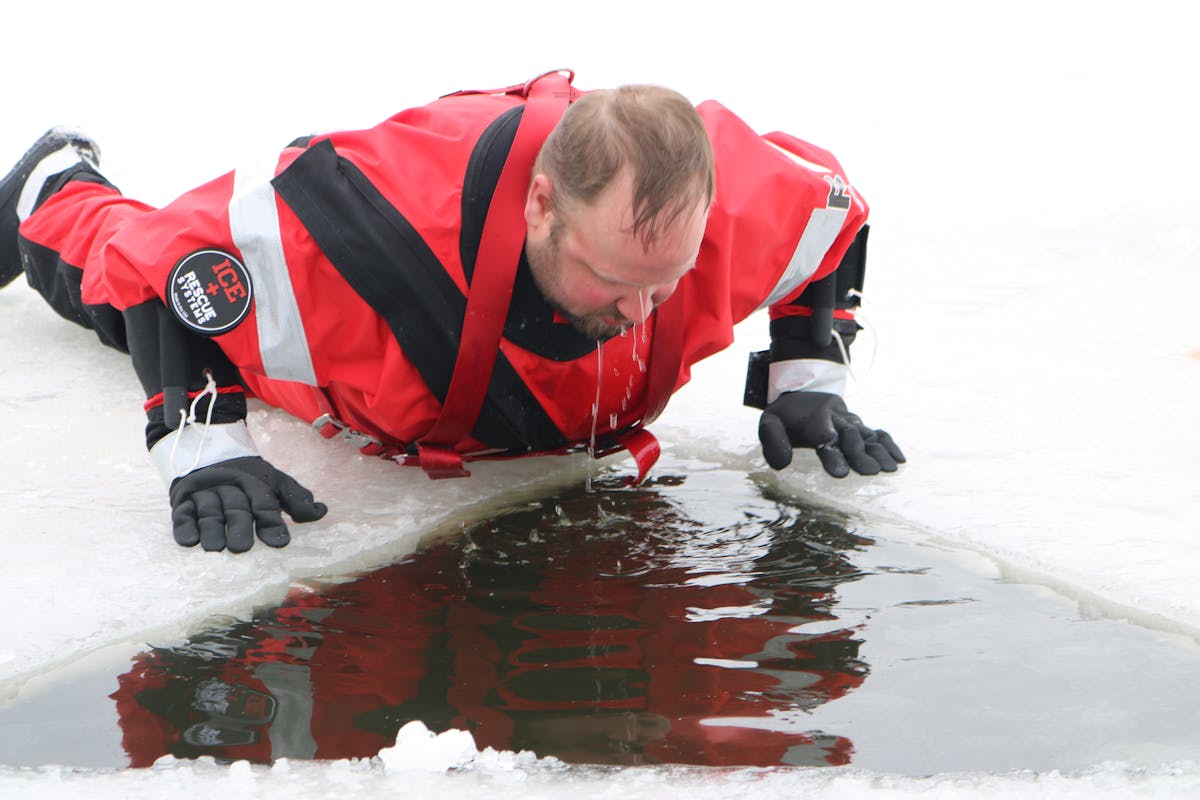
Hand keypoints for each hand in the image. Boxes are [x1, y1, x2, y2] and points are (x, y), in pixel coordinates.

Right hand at [168, 456, 327, 551]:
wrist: (208, 452)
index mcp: (254, 483)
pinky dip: (185, 527)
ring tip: (215, 548)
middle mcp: (230, 487)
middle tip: (241, 548)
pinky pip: (182, 514)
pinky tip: (189, 542)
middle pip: (236, 508)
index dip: (272, 522)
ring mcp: (205, 494)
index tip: (279, 542)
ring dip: (211, 530)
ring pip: (209, 512)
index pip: (264, 503)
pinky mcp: (183, 501)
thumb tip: (322, 511)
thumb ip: (296, 499)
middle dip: (239, 526)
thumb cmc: (248, 478)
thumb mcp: (274, 482)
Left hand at [758, 391, 904, 476]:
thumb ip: (773, 441)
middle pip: (850, 436)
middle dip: (860, 454)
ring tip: (890, 469)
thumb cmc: (783, 417)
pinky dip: (888, 444)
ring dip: (879, 452)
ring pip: (866, 434)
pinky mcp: (858, 424)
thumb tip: (782, 464)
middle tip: (871, 472)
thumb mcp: (769, 423)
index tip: (841, 474)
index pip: (824, 437)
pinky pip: (876, 432)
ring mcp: (849, 420)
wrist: (799, 393)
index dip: (833, 455)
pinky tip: (899, 460)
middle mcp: (835, 418)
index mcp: (814, 418)